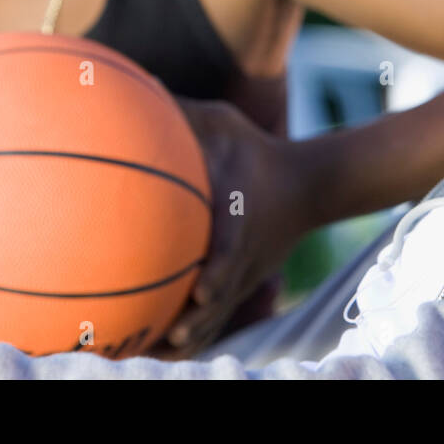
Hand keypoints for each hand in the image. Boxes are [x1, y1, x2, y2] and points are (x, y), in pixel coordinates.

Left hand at [157, 99, 312, 356]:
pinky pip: (211, 320)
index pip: (235, 250)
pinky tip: (146, 347)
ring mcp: (244, 278)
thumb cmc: (254, 149)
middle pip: (221, 301)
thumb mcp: (225, 123)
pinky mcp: (239, 288)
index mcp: (242, 218)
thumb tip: (136, 86)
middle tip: (156, 343)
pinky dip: (186, 334)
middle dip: (193, 326)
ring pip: (214, 321)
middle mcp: (244, 256)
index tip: (202, 294)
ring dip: (183, 341)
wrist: (307, 186)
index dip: (220, 273)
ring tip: (140, 357)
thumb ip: (184, 112)